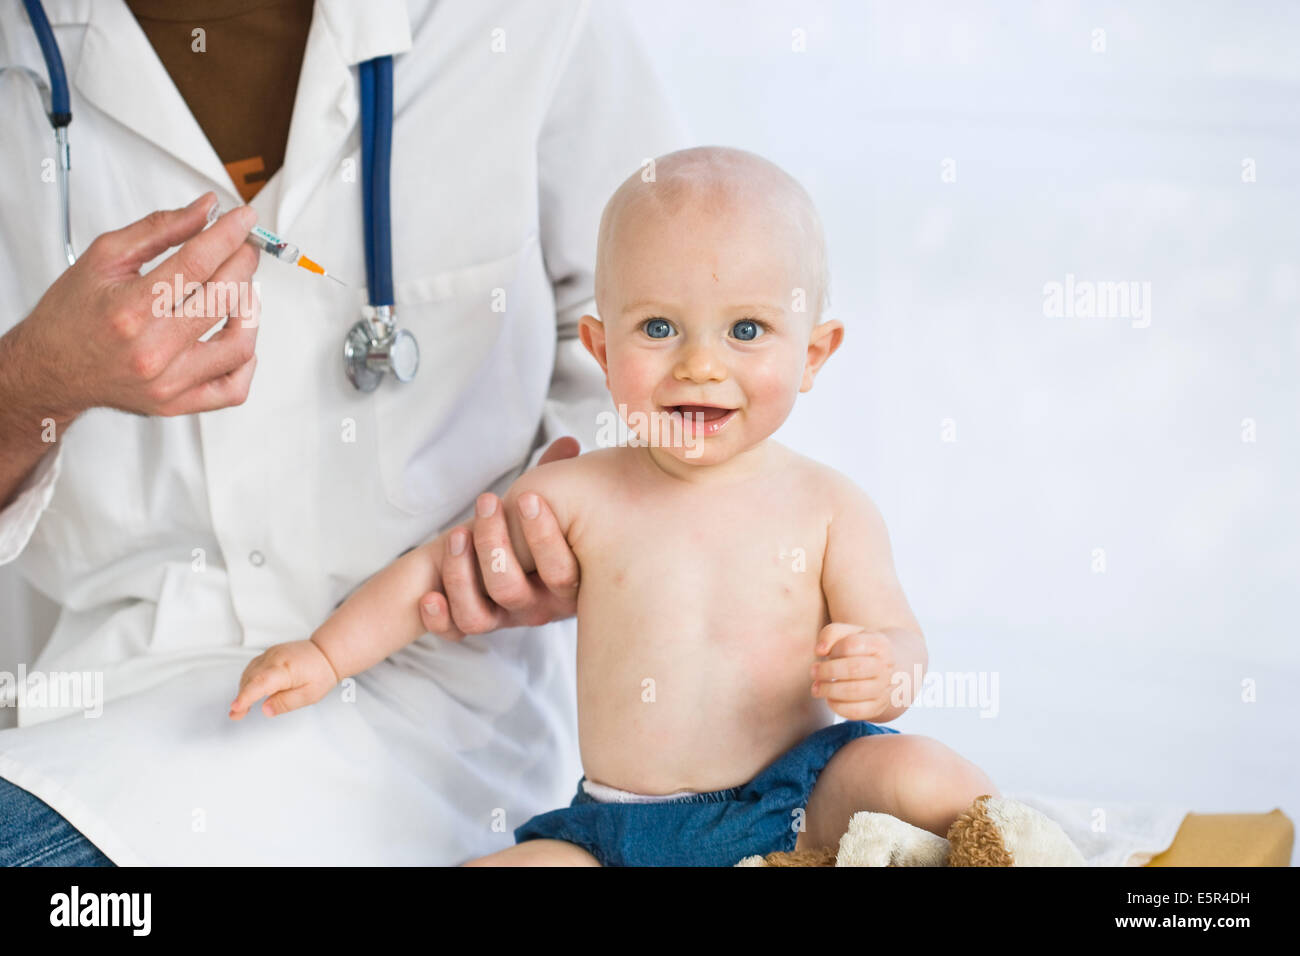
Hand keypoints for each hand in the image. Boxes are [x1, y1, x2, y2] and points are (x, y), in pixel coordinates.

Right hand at [8, 192, 260, 423]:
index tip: (244, 219)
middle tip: (243, 248)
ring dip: (251, 310)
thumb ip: (159, 229)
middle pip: (222, 299)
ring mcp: (168, 382)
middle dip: (243, 263)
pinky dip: (246, 360)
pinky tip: (236, 334)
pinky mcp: (178, 403)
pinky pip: (233, 388)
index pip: (196, 264)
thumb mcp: (104, 257)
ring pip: (239, 346)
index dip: (228, 236)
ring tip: (242, 289)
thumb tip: (206, 210)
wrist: (50, 369)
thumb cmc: (73, 315)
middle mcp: (151, 351)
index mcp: (128, 310)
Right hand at [228, 640, 339, 719]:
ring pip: (249, 672)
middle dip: (241, 697)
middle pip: (251, 679)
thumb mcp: (309, 695)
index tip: (236, 708)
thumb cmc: (320, 672)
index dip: (246, 696)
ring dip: (243, 689)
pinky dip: (248, 680)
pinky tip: (248, 691)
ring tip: (241, 708)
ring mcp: (270, 654)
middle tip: (237, 715)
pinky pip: (253, 667)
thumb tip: (266, 710)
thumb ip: (286, 703)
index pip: (260, 683)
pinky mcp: (269, 654)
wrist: (326, 652)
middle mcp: (275, 658)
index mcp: (285, 669)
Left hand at [418, 436, 579, 639]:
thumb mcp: (541, 504)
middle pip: (512, 590)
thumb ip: (554, 477)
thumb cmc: (526, 529)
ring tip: (456, 534)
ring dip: (461, 575)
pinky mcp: (468, 625)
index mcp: (564, 583)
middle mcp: (536, 608)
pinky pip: (454, 632)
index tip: (526, 497)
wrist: (500, 565)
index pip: (561, 572)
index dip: (544, 537)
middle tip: (486, 502)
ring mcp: (501, 620)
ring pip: (479, 615)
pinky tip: (430, 596)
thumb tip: (570, 442)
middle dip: (494, 544)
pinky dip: (440, 618)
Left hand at [810, 624, 896, 720]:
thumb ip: (831, 633)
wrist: (882, 669)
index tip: (824, 653)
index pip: (852, 644)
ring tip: (816, 687)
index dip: (834, 649)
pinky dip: (837, 707)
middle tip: (813, 672)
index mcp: (879, 644)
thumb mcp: (848, 633)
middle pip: (854, 668)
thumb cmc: (858, 649)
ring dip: (829, 690)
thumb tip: (820, 650)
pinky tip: (829, 699)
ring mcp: (884, 688)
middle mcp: (885, 666)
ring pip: (855, 691)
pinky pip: (857, 711)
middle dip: (827, 671)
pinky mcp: (878, 707)